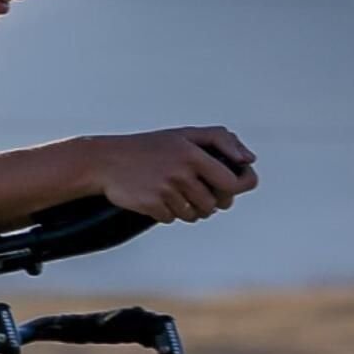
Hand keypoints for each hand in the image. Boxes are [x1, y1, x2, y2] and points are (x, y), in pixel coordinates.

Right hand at [93, 128, 257, 223]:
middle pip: (215, 203)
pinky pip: (172, 219)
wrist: (105, 161)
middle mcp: (182, 172)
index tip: (233, 186)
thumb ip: (221, 140)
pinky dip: (168, 213)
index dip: (239, 186)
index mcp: (193, 154)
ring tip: (176, 195)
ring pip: (195, 214)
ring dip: (190, 209)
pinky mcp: (152, 205)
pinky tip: (158, 199)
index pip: (233, 181)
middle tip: (198, 192)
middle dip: (211, 201)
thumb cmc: (148, 147)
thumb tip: (249, 159)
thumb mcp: (184, 135)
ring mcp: (166, 190)